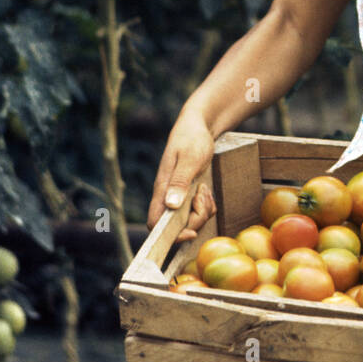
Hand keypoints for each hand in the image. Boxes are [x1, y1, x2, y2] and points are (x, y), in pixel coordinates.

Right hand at [148, 108, 217, 242]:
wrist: (198, 126)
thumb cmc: (192, 139)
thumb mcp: (189, 159)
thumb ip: (180, 181)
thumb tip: (171, 205)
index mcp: (162, 190)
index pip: (155, 224)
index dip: (171, 235)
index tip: (191, 231)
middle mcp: (167, 197)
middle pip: (178, 226)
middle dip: (196, 218)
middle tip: (203, 194)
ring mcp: (178, 196)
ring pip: (191, 219)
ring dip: (203, 209)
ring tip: (204, 188)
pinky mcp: (188, 195)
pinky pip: (199, 211)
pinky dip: (207, 205)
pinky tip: (206, 189)